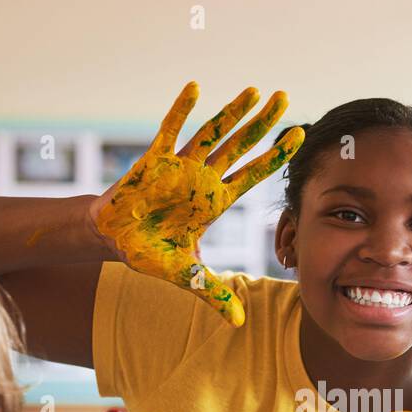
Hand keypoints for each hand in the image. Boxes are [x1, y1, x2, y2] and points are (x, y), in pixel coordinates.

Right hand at [89, 81, 303, 327]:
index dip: (276, 157)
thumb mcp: (185, 275)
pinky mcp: (152, 159)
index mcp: (214, 202)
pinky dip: (181, 109)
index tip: (300, 135)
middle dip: (263, 124)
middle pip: (239, 147)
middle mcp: (202, 179)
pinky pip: (169, 130)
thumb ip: (213, 293)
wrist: (111, 239)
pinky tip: (196, 87)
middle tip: (286, 98)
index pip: (253, 175)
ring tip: (255, 90)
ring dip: (231, 112)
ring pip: (211, 133)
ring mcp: (179, 166)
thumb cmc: (148, 252)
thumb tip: (239, 323)